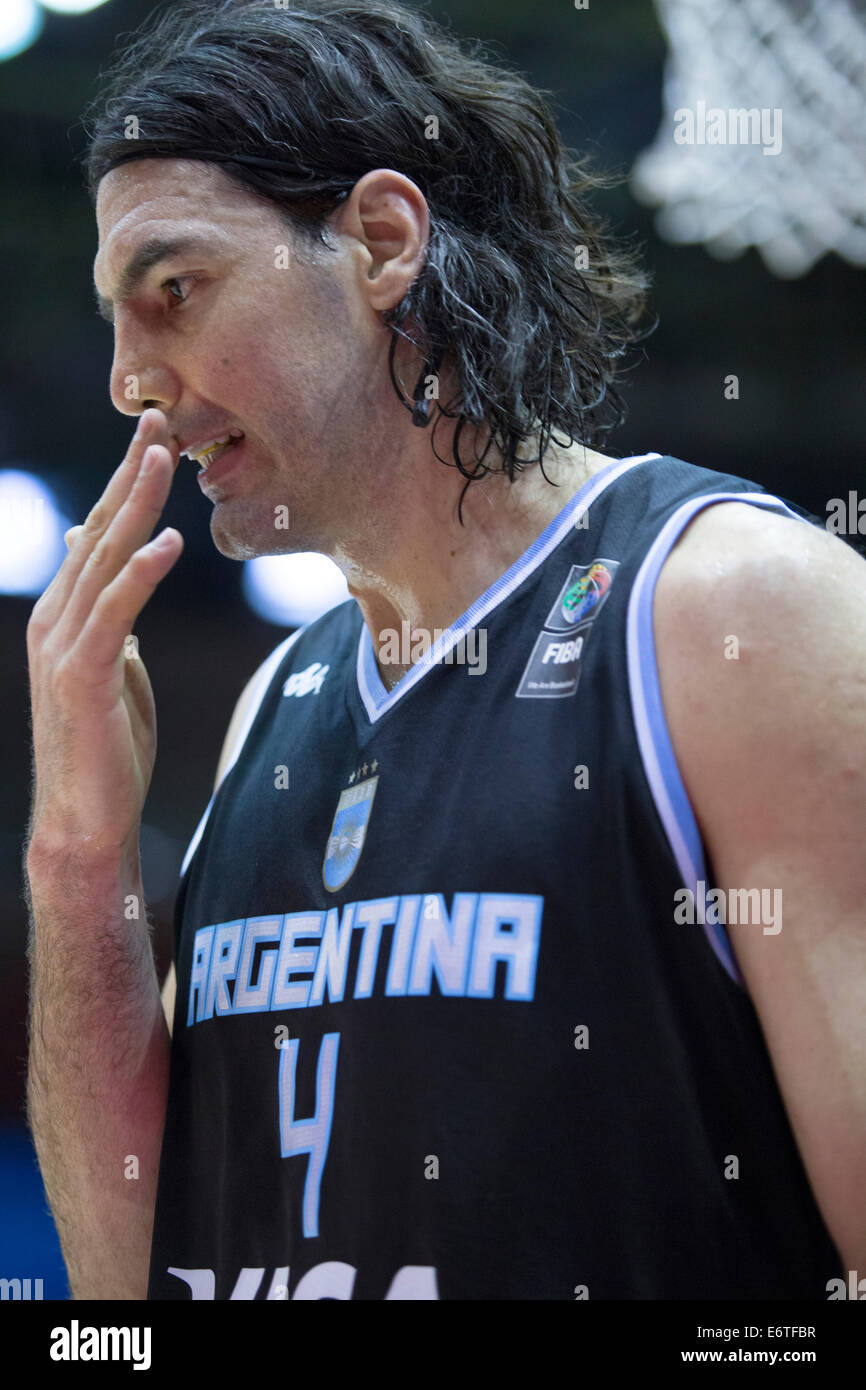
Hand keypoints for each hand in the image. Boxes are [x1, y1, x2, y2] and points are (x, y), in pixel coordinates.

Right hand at [26, 409, 182, 863]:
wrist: (85, 820)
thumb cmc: (105, 749)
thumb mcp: (112, 670)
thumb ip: (114, 622)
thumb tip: (121, 578)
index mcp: (67, 616)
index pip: (97, 535)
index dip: (126, 485)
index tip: (156, 438)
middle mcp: (57, 621)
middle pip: (97, 532)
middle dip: (129, 475)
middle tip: (160, 421)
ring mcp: (64, 647)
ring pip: (102, 561)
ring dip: (134, 506)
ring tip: (163, 458)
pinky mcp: (83, 677)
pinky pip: (115, 615)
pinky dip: (140, 575)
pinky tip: (167, 543)